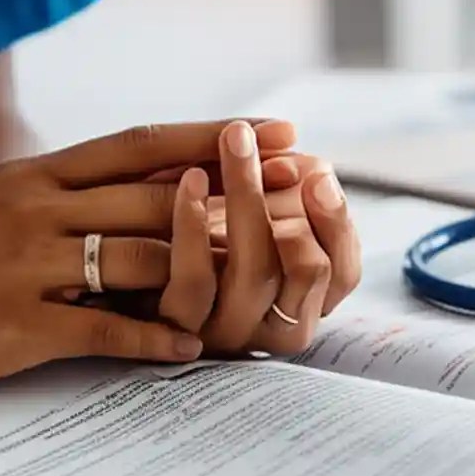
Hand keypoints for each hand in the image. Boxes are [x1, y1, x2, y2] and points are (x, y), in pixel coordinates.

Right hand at [0, 120, 295, 408]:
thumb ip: (63, 191)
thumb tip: (145, 184)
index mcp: (34, 172)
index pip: (142, 144)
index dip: (216, 137)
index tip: (278, 134)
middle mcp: (35, 206)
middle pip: (160, 195)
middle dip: (240, 195)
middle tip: (302, 196)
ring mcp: (24, 263)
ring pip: (141, 258)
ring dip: (211, 268)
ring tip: (270, 276)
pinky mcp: (12, 323)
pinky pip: (99, 330)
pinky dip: (150, 341)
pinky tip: (190, 351)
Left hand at [188, 122, 361, 356]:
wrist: (130, 270)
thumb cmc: (206, 234)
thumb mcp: (254, 210)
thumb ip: (284, 186)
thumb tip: (306, 158)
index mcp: (306, 304)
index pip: (344, 273)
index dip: (337, 221)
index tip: (318, 172)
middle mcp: (276, 328)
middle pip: (309, 267)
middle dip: (294, 198)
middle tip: (269, 143)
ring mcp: (230, 332)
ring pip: (257, 271)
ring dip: (249, 198)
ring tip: (233, 144)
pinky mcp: (178, 330)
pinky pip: (195, 279)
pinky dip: (194, 224)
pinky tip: (190, 178)